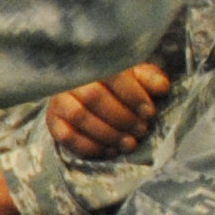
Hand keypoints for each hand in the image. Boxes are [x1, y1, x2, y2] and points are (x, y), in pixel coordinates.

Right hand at [45, 63, 171, 159]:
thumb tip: (162, 87)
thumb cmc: (117, 85)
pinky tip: (110, 151)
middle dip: (122, 118)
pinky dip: (90, 147)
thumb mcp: (135, 76)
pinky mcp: (52, 121)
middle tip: (141, 130)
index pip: (112, 75)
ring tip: (129, 144)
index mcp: (94, 63)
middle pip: (94, 97)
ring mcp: (59, 100)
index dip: (132, 96)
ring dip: (108, 134)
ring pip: (79, 117)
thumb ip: (149, 79)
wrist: (83, 95)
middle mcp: (72, 79)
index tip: (149, 113)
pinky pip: (67, 136)